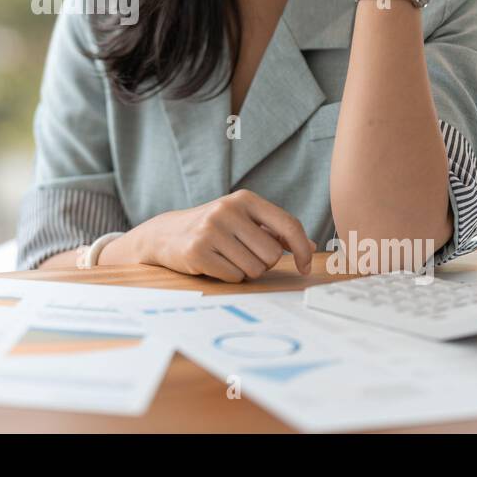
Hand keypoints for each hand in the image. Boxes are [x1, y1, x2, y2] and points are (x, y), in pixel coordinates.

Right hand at [131, 189, 314, 281]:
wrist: (166, 234)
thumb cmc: (213, 228)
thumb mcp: (243, 220)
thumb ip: (276, 231)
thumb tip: (310, 247)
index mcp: (244, 199)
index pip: (288, 224)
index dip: (301, 249)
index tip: (305, 266)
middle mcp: (228, 210)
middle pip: (272, 254)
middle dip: (264, 262)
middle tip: (244, 254)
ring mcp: (211, 230)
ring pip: (255, 268)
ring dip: (246, 271)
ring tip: (227, 258)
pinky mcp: (197, 251)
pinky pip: (234, 277)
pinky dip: (229, 276)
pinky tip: (215, 264)